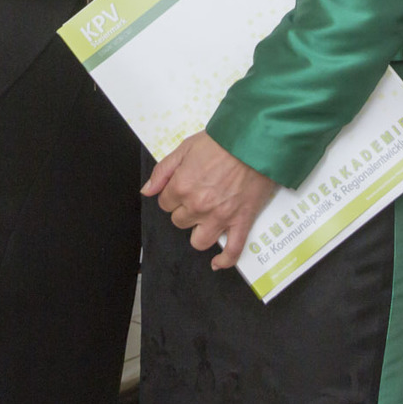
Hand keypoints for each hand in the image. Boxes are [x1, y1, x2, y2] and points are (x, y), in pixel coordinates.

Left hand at [143, 131, 279, 271]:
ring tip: (207, 219)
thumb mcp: (185, 147)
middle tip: (199, 195)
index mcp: (182, 186)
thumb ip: (163, 171)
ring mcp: (220, 217)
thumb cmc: (223, 141)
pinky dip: (225, 260)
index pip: (165, 204)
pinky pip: (232, 251)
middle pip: (180, 222)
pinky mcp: (241, 222)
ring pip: (199, 241)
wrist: (255, 141)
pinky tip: (218, 262)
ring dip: (200, 232)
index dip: (173, 196)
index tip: (183, 188)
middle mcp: (198, 205)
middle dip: (185, 211)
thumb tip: (147, 191)